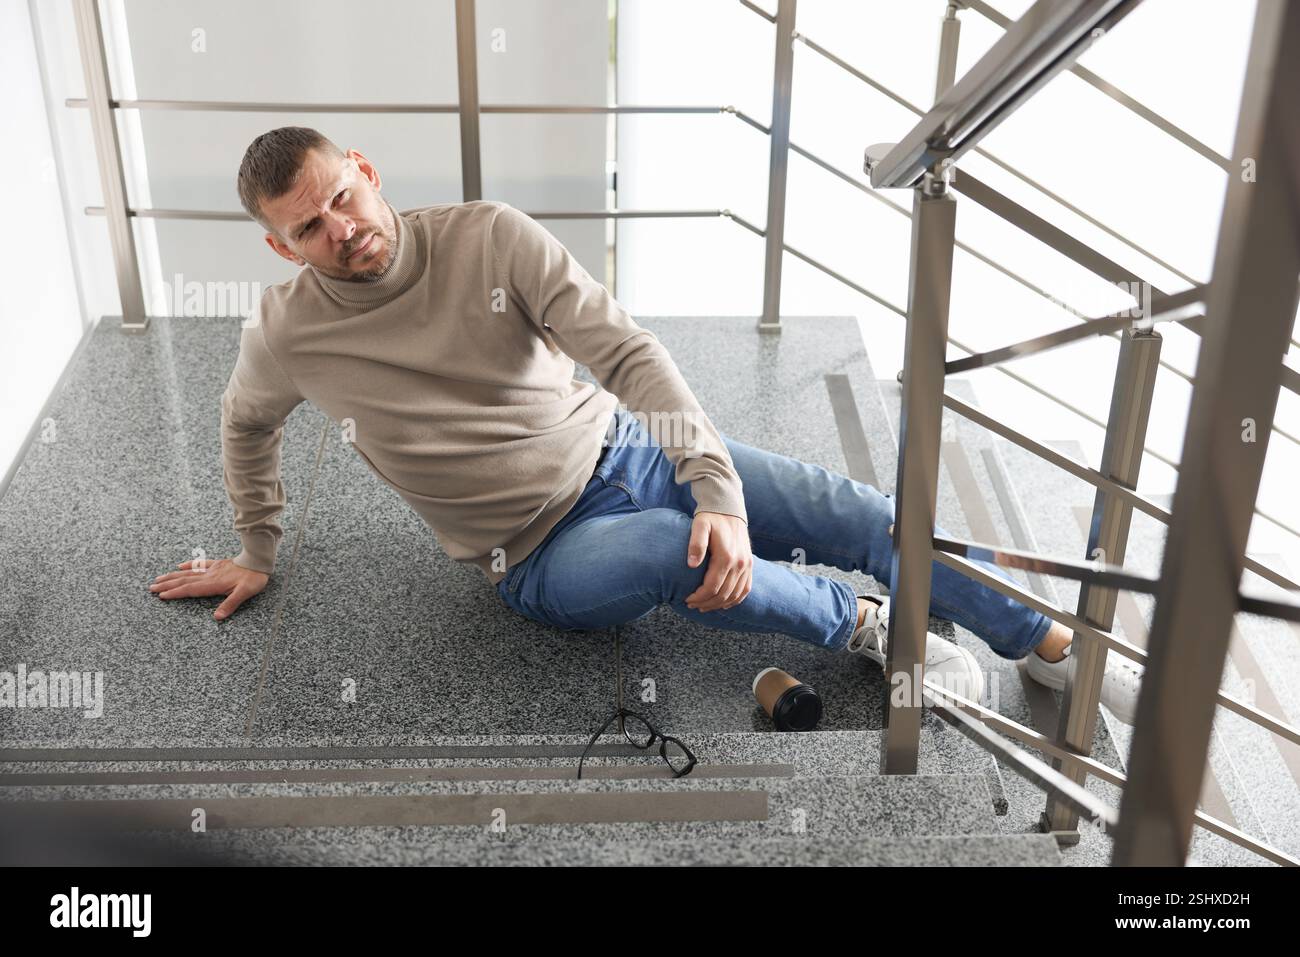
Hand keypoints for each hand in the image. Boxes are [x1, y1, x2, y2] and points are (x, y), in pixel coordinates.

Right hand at [148, 557, 268, 620]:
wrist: (258, 561)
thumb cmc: (253, 578)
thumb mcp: (244, 593)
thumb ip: (230, 604)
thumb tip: (217, 617)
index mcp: (214, 584)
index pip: (190, 589)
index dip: (175, 593)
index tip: (160, 595)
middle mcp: (209, 576)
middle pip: (184, 581)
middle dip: (167, 585)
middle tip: (151, 587)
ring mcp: (212, 569)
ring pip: (188, 573)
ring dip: (172, 576)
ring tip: (158, 578)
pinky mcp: (218, 564)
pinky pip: (200, 564)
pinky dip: (189, 565)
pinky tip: (179, 566)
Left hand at [684, 511, 752, 611]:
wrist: (729, 509)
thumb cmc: (711, 518)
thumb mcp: (699, 526)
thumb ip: (696, 544)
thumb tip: (691, 564)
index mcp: (726, 556)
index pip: (712, 586)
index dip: (699, 597)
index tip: (687, 599)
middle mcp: (740, 563)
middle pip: (723, 594)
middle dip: (706, 603)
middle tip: (692, 605)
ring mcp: (747, 565)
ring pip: (734, 595)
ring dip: (719, 604)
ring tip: (704, 606)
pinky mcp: (750, 565)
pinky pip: (745, 589)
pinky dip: (735, 600)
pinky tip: (724, 604)